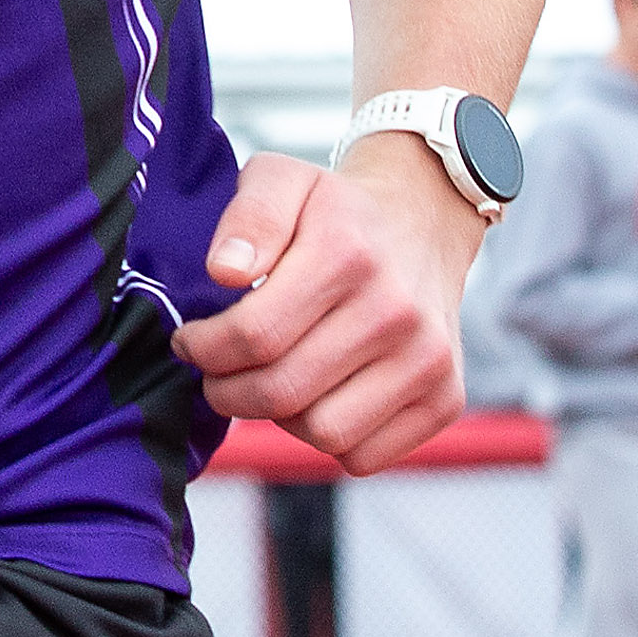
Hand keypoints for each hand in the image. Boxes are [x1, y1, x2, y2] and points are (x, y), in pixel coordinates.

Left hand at [170, 146, 473, 472]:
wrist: (422, 223)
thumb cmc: (335, 211)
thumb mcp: (280, 180)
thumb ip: (247, 218)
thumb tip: (224, 272)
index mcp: (346, 252)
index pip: (252, 335)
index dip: (204, 349)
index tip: (191, 342)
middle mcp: (395, 309)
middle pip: (281, 392)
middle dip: (227, 391)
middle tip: (216, 374)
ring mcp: (428, 358)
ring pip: (322, 432)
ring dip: (279, 417)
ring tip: (271, 379)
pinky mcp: (446, 397)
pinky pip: (363, 455)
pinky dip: (328, 438)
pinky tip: (319, 396)